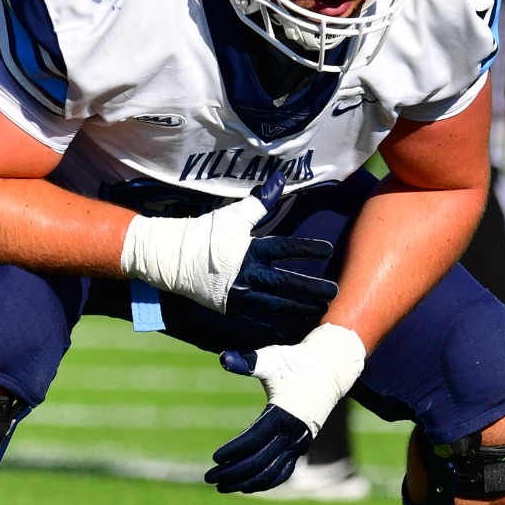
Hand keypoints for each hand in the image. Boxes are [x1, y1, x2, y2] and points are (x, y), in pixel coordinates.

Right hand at [121, 169, 335, 324]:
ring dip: (300, 309)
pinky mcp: (231, 310)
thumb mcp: (233, 215)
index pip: (285, 248)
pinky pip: (259, 321)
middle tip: (334, 293)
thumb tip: (279, 178)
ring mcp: (238, 296)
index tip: (328, 249)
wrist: (171, 258)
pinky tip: (295, 326)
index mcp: (249, 250)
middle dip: (312, 290)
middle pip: (286, 285)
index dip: (307, 249)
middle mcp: (246, 275)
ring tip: (320, 310)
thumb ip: (261, 202)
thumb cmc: (204, 233)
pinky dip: (279, 325)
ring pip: (276, 307)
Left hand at [205, 324, 366, 493]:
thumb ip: (248, 361)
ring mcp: (299, 443)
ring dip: (247, 482)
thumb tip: (223, 358)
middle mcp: (293, 433)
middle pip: (260, 462)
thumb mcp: (272, 358)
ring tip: (222, 487)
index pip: (254, 440)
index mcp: (284, 414)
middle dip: (234, 472)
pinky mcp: (301, 447)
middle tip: (209, 478)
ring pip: (272, 472)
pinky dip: (265, 482)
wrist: (329, 370)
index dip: (234, 450)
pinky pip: (283, 472)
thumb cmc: (297, 363)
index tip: (215, 458)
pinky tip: (245, 486)